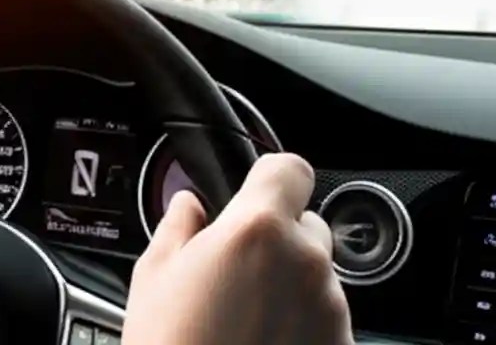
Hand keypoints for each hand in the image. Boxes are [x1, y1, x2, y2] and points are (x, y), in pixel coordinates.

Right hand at [124, 153, 352, 344]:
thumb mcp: (154, 276)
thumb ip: (179, 225)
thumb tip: (189, 205)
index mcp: (257, 228)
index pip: (290, 168)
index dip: (271, 179)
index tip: (256, 194)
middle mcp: (305, 261)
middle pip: (306, 224)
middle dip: (278, 239)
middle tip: (238, 272)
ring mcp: (329, 307)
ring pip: (316, 275)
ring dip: (291, 284)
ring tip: (246, 318)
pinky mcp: (341, 344)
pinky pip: (325, 316)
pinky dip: (303, 323)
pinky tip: (264, 341)